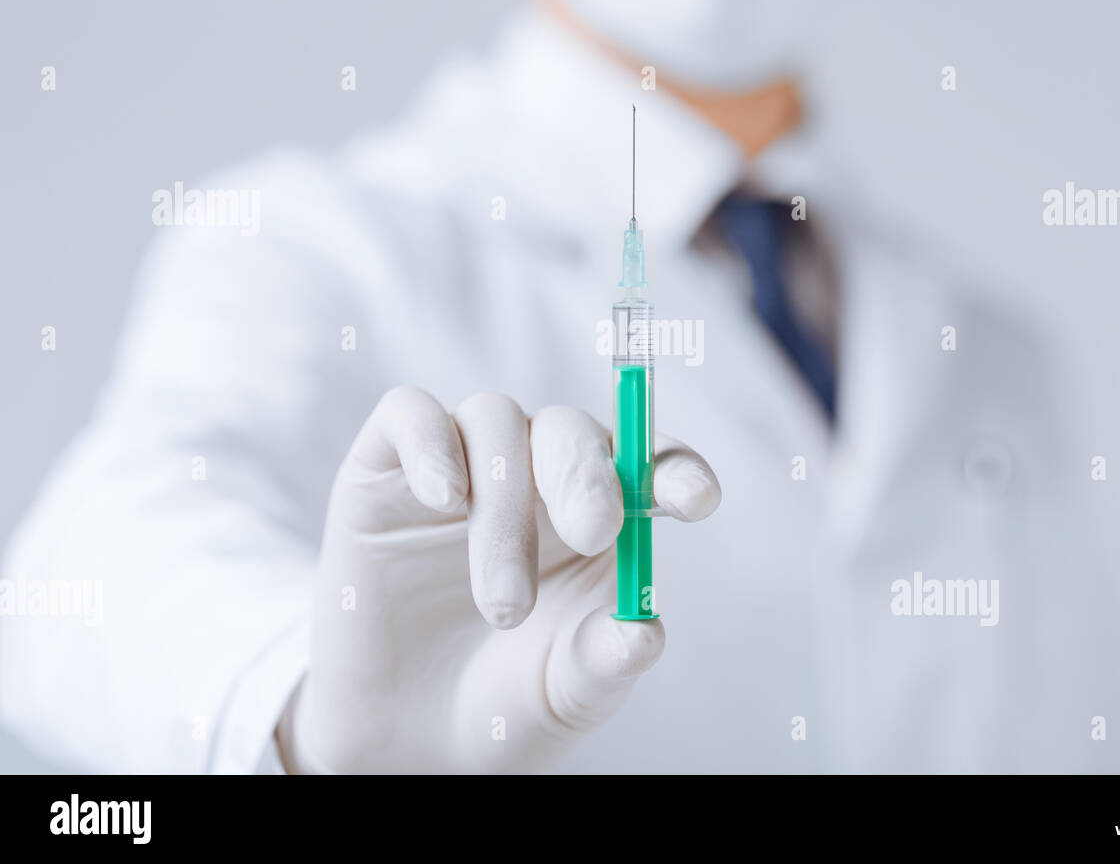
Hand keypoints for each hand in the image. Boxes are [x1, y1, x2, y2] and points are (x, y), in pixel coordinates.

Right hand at [280, 386, 720, 772]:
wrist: (399, 741)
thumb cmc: (500, 706)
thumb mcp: (561, 697)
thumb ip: (601, 664)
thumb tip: (643, 634)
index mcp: (602, 519)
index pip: (648, 466)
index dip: (674, 468)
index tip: (697, 501)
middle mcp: (535, 478)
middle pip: (571, 430)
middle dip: (587, 475)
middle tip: (594, 533)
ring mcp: (463, 466)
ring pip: (495, 423)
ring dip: (504, 507)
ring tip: (503, 607)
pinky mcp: (385, 469)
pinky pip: (411, 415)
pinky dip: (430, 444)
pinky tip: (443, 498)